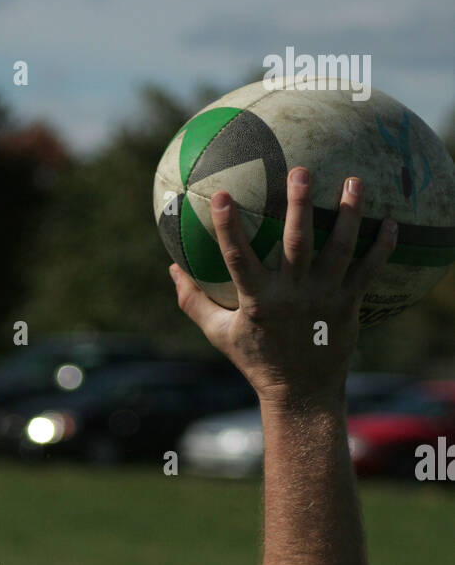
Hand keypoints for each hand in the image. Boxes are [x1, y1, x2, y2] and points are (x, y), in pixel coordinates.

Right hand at [169, 169, 397, 403]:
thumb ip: (195, 301)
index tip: (223, 195)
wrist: (301, 394)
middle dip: (299, 205)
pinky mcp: (348, 306)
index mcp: (258, 302)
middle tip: (301, 170)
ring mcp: (324, 299)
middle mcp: (292, 297)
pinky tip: (391, 222)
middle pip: (298, 244)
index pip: (239, 259)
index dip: (229, 228)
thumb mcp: (221, 334)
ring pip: (339, 250)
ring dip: (348, 214)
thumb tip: (172, 268)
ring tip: (354, 180)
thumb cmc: (258, 360)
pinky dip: (381, 247)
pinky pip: (369, 271)